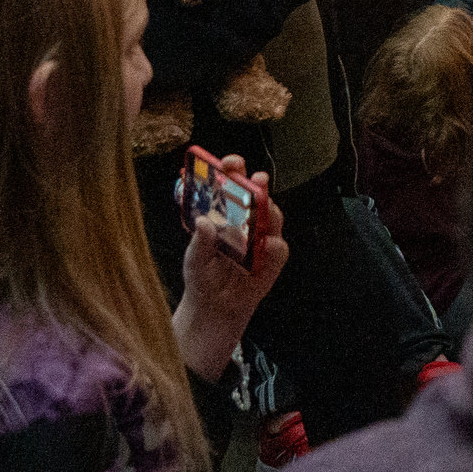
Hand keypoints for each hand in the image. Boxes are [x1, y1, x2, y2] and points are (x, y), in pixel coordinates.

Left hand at [170, 158, 286, 380]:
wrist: (216, 308)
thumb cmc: (203, 278)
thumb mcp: (193, 260)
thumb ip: (199, 242)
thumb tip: (203, 221)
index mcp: (225, 215)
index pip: (232, 186)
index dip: (234, 171)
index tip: (229, 163)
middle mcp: (247, 221)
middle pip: (257, 194)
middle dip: (258, 183)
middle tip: (255, 178)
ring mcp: (263, 238)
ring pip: (273, 215)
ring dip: (268, 210)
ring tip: (260, 212)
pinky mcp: (274, 258)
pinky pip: (279, 247)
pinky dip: (273, 245)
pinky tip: (264, 247)